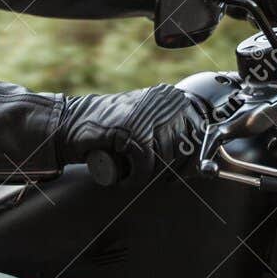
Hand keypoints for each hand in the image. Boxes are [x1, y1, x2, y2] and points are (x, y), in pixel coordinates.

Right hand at [56, 84, 210, 184]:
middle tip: (149, 177)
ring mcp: (148, 115)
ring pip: (166, 161)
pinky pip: (146, 167)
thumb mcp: (147, 124)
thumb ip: (175, 133)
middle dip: (170, 172)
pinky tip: (123, 178)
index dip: (191, 159)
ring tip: (133, 174)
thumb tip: (205, 162)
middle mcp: (164, 101)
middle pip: (185, 151)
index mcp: (173, 97)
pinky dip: (134, 179)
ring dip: (150, 177)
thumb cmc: (111, 130)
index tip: (179, 173)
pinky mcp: (132, 132)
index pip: (201, 134)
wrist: (71, 124)